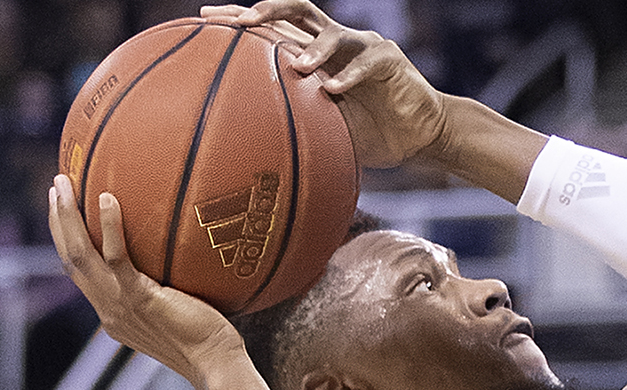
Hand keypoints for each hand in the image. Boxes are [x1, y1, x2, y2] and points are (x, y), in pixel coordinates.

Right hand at [47, 175, 247, 389]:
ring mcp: (119, 304)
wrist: (215, 363)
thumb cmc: (209, 340)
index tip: (64, 211)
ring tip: (64, 183)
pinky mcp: (139, 298)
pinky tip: (108, 198)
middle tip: (56, 186)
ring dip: (67, 216)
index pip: (78, 273)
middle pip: (69, 258)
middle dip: (58, 220)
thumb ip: (164, 293)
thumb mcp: (175, 315)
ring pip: (79, 254)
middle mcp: (108, 309)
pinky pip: (117, 256)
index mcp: (112, 313)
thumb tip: (179, 265)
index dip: (67, 240)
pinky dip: (110, 226)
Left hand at [202, 1, 446, 168]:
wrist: (422, 136)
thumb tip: (247, 141)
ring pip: (330, 31)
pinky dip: (349, 76)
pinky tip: (334, 90)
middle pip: (295, 10)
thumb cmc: (372, 135)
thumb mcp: (326, 128)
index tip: (204, 18)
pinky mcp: (389, 59)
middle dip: (265, 10)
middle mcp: (335, 41)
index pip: (273, 26)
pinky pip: (366, 62)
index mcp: (315, 53)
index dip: (240, 18)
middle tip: (240, 22)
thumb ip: (297, 120)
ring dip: (312, 47)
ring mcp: (362, 46)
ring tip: (297, 66)